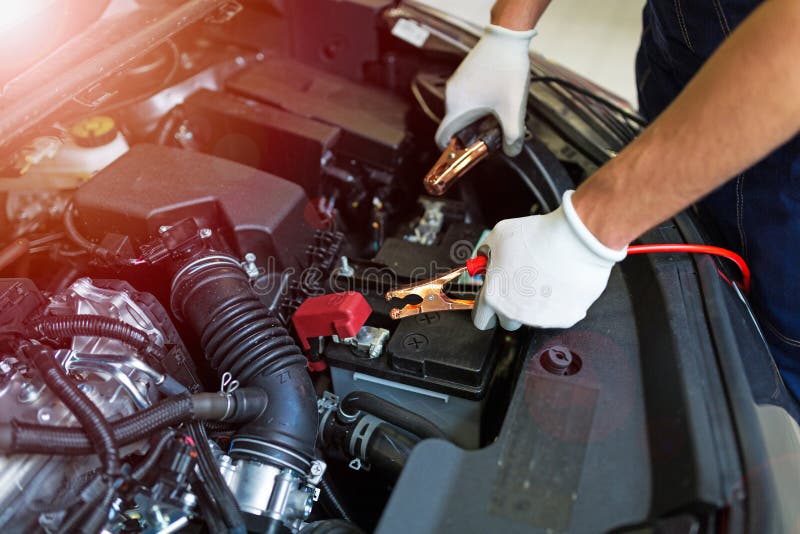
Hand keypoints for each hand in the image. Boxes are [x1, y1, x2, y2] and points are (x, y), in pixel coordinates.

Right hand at [435, 24, 535, 156]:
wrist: (508, 36)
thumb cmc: (506, 68)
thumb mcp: (513, 108)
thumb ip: (512, 135)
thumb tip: (512, 151)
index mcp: (458, 107)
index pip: (442, 137)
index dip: (451, 151)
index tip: (464, 156)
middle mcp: (453, 96)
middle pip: (456, 126)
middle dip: (473, 135)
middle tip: (493, 136)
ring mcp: (457, 84)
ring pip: (463, 112)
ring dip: (478, 119)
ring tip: (500, 116)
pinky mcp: (465, 76)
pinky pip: (467, 99)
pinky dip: (479, 106)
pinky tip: (499, 100)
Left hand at [472, 191, 626, 330]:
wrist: (575, 240)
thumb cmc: (538, 236)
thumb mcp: (497, 236)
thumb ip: (484, 254)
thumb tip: (481, 262)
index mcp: (493, 296)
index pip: (481, 318)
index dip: (486, 308)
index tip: (493, 300)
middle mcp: (515, 312)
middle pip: (507, 321)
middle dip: (511, 307)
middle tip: (522, 284)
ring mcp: (541, 319)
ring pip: (533, 317)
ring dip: (536, 303)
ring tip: (544, 277)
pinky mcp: (565, 318)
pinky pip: (558, 313)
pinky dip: (559, 301)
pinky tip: (561, 281)